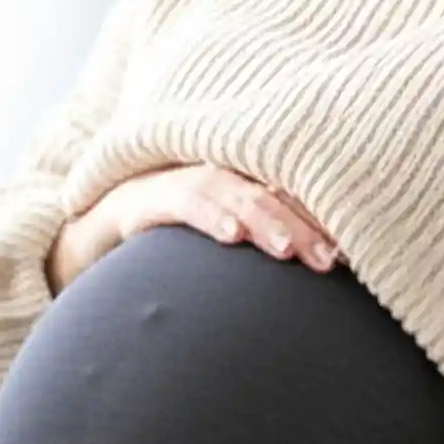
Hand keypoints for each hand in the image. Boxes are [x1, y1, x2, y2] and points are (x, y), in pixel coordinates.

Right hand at [83, 161, 341, 272]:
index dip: (320, 220)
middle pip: (267, 191)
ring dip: (262, 221)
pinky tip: (231, 237)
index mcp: (237, 181)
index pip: (287, 193)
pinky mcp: (144, 198)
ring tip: (287, 250)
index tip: (350, 255)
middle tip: (330, 261)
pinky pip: (182, 203)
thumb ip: (263, 245)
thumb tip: (326, 270)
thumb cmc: (170, 245)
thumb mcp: (222, 242)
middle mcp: (212, 173)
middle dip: (302, 226)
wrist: (93, 237)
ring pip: (230, 193)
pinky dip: (210, 216)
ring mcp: (177, 181)